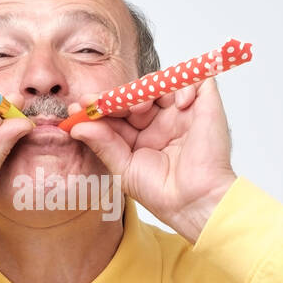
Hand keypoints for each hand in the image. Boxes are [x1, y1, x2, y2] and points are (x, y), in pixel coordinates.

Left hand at [66, 78, 236, 242]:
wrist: (193, 202)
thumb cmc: (162, 193)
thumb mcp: (123, 168)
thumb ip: (102, 144)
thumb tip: (76, 126)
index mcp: (142, 136)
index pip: (118, 112)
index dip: (100, 106)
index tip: (80, 106)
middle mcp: (162, 121)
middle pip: (136, 94)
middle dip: (116, 95)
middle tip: (100, 102)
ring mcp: (183, 112)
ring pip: (160, 82)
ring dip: (145, 89)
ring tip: (139, 108)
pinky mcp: (205, 106)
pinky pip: (194, 80)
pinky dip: (183, 84)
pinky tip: (177, 104)